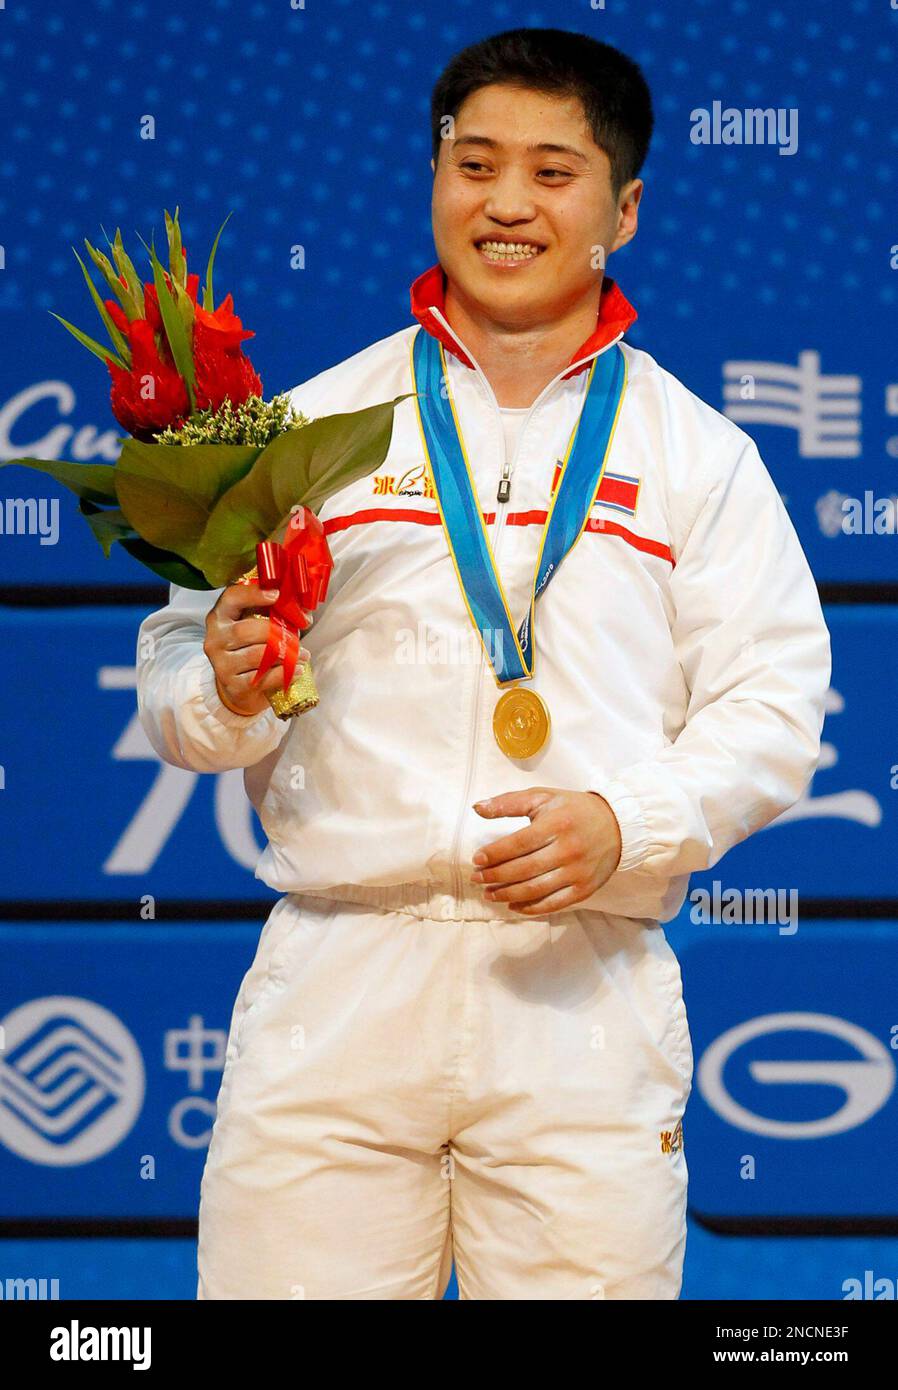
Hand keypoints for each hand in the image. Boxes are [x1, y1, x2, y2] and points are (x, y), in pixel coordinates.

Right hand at [203, 582, 309, 716]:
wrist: (238, 687)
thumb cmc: (249, 649)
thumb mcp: (254, 626)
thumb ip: (272, 613)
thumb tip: (303, 613)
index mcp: (219, 618)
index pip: (231, 598)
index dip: (253, 594)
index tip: (276, 595)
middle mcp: (215, 640)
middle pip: (246, 630)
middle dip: (275, 632)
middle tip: (297, 636)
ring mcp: (223, 665)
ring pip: (256, 656)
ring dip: (285, 654)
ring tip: (303, 655)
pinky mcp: (235, 686)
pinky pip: (264, 678)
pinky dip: (284, 673)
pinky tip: (297, 670)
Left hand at [469, 787, 621, 915]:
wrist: (618, 826)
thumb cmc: (574, 809)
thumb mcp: (543, 797)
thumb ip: (509, 802)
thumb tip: (477, 808)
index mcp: (556, 824)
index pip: (518, 844)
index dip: (494, 854)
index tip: (476, 860)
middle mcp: (568, 850)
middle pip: (523, 869)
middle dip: (495, 877)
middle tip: (477, 878)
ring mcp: (577, 872)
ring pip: (535, 889)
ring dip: (507, 895)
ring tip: (489, 894)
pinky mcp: (584, 889)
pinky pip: (553, 904)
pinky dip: (530, 908)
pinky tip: (513, 905)